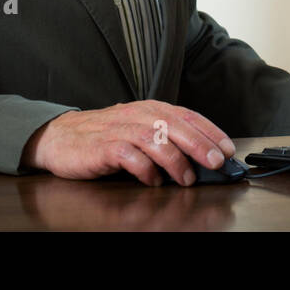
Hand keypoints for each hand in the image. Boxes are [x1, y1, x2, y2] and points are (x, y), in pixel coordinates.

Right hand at [20, 101, 234, 184]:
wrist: (61, 137)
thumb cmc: (105, 136)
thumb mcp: (139, 131)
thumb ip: (166, 139)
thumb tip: (202, 159)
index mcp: (151, 109)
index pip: (187, 116)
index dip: (210, 131)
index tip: (228, 149)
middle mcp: (138, 115)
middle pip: (175, 125)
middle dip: (200, 144)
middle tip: (216, 162)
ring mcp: (120, 129)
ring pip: (154, 138)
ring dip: (175, 159)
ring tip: (186, 178)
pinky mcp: (103, 147)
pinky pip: (128, 156)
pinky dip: (144, 169)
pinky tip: (152, 180)